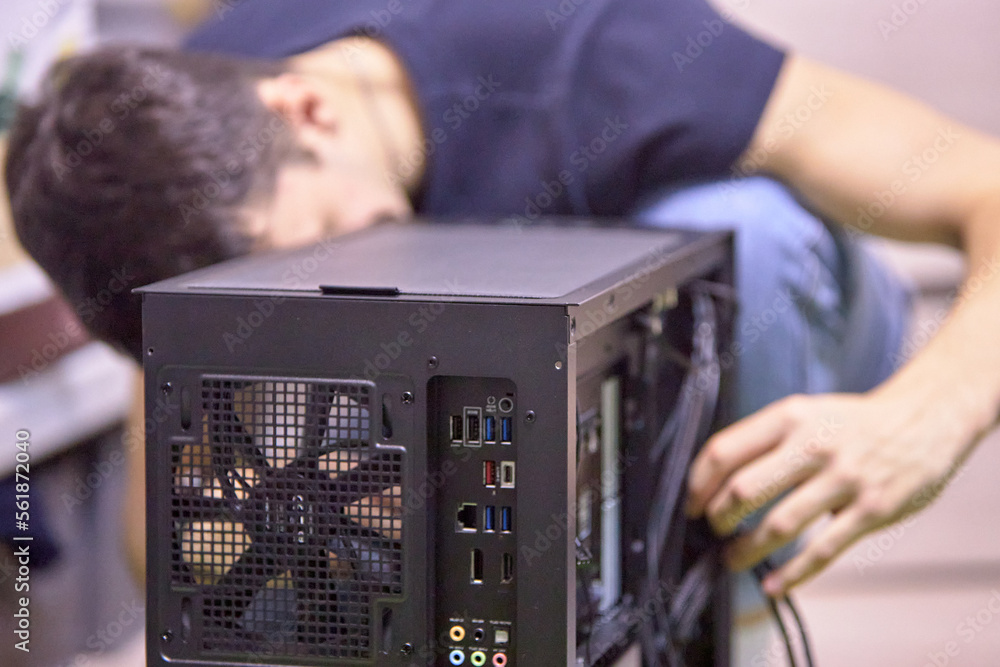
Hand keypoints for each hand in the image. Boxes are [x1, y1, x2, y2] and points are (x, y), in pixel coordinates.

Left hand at [685, 390, 972, 595]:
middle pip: (743, 489)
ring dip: (746, 550)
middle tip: (713, 530)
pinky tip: (774, 584)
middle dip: (718, 518)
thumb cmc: (853, 422)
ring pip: (779, 525)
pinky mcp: (871, 510)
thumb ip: (766, 441)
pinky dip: (793, 575)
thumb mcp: (805, 413)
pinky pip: (823, 550)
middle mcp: (813, 446)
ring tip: (732, 560)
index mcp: (789, 418)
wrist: (924, 419)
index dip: (697, 484)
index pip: (723, 451)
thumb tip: (716, 479)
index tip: (691, 504)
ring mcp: (843, 479)